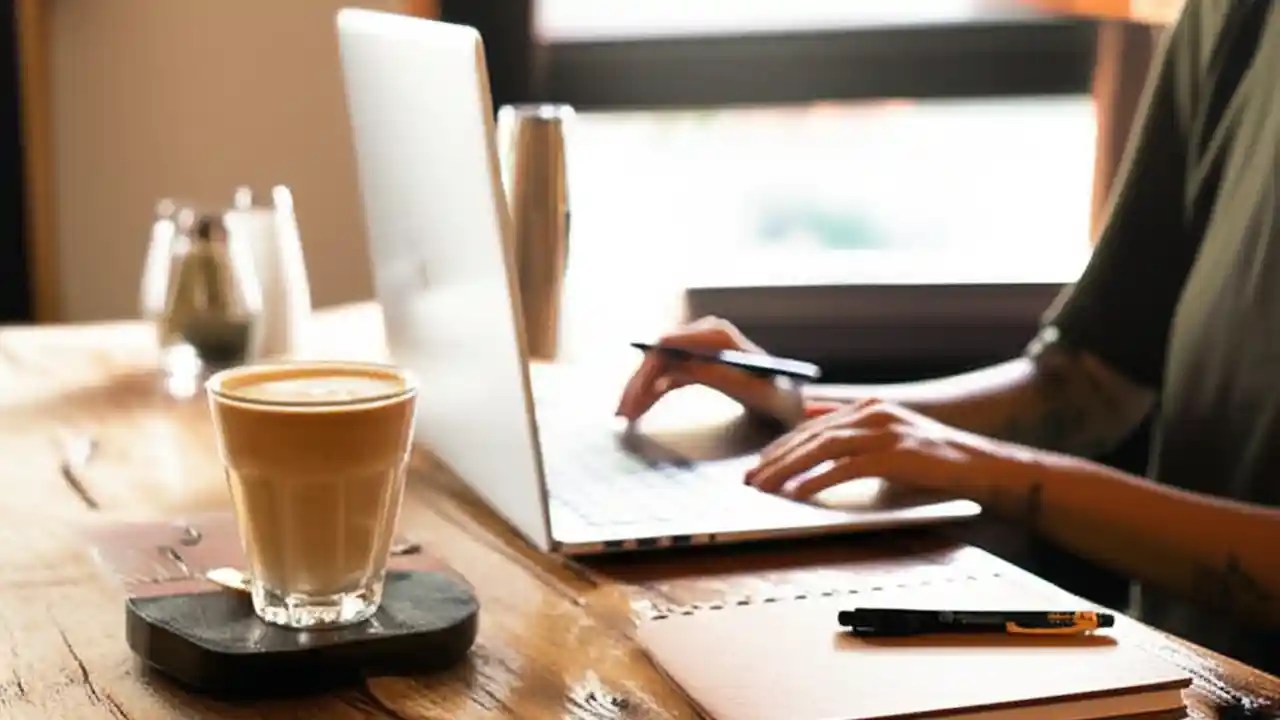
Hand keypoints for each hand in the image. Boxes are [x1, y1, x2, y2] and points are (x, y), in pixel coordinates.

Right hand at [615, 317, 803, 425]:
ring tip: (623, 418)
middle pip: (658, 354)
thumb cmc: (778, 396)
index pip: (668, 343)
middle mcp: (704, 334)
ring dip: (639, 391)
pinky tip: (637, 411)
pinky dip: (650, 393)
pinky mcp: (696, 363)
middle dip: (637, 384)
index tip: (634, 398)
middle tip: (622, 415)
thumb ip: (718, 376)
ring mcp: (699, 348)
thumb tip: (677, 370)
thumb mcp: (753, 389)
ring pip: (657, 366)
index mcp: (717, 335)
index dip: (646, 370)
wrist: (791, 402)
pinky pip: (665, 376)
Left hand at [745, 399, 1016, 499]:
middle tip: (750, 479)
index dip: (782, 446)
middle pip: (810, 434)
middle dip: (776, 458)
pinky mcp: (894, 453)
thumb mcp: (891, 443)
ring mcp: (884, 431)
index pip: (812, 426)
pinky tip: (797, 494)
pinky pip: (845, 467)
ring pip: (821, 447)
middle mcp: (873, 413)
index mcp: (870, 408)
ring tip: (765, 487)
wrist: (982, 468)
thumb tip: (818, 435)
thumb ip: (856, 439)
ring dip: (788, 468)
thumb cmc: (937, 464)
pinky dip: (817, 480)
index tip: (758, 465)